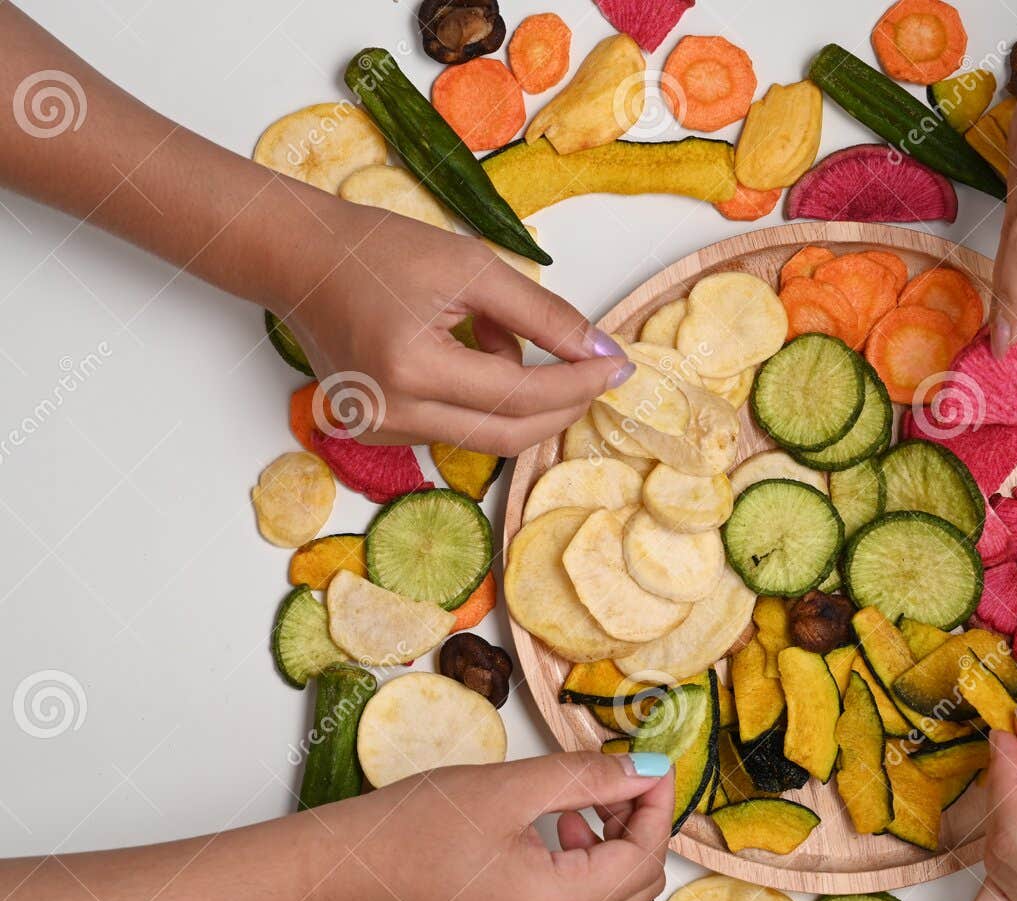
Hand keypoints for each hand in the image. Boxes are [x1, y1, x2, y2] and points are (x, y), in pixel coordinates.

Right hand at [274, 202, 632, 455]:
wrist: (299, 258)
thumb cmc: (376, 250)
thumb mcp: (471, 267)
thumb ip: (542, 314)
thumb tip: (600, 352)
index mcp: (411, 370)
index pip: (521, 396)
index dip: (579, 384)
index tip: (617, 366)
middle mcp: (391, 415)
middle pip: (510, 434)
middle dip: (562, 403)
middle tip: (594, 369)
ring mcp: (381, 431)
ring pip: (487, 432)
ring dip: (514, 389)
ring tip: (491, 327)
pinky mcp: (380, 433)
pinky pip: (457, 426)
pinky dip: (483, 395)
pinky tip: (464, 349)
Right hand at [313, 751, 671, 900]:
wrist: (334, 879)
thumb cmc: (409, 829)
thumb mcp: (507, 788)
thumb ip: (585, 779)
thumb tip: (646, 771)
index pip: (643, 857)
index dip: (655, 806)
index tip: (649, 766)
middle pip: (638, 892)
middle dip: (637, 832)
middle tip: (610, 784)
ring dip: (613, 865)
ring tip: (574, 816)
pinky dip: (584, 891)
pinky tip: (548, 845)